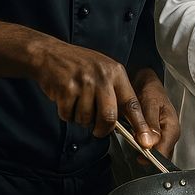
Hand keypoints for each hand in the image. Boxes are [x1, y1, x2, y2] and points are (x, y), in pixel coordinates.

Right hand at [27, 38, 156, 148]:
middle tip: (98, 130)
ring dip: (80, 118)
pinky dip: (66, 114)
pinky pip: (68, 115)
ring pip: (86, 118)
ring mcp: (84, 83)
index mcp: (116, 73)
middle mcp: (102, 77)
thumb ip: (116, 91)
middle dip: (102, 129)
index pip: (132, 103)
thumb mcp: (105, 70)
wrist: (50, 54)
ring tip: (77, 104)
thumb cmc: (79, 65)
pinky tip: (66, 100)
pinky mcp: (66, 89)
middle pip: (109, 116)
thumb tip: (126, 119)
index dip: (139, 124)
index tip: (145, 140)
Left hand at [131, 68, 179, 157]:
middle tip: (133, 145)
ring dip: (142, 150)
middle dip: (146, 154)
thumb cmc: (151, 91)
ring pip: (155, 153)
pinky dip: (140, 146)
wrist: (147, 84)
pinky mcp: (156, 137)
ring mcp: (164, 136)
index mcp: (172, 127)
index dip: (153, 157)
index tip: (140, 157)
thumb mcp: (150, 104)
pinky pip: (150, 148)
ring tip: (132, 140)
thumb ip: (150, 124)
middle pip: (160, 155)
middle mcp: (170, 135)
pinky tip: (134, 139)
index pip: (165, 151)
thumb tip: (149, 144)